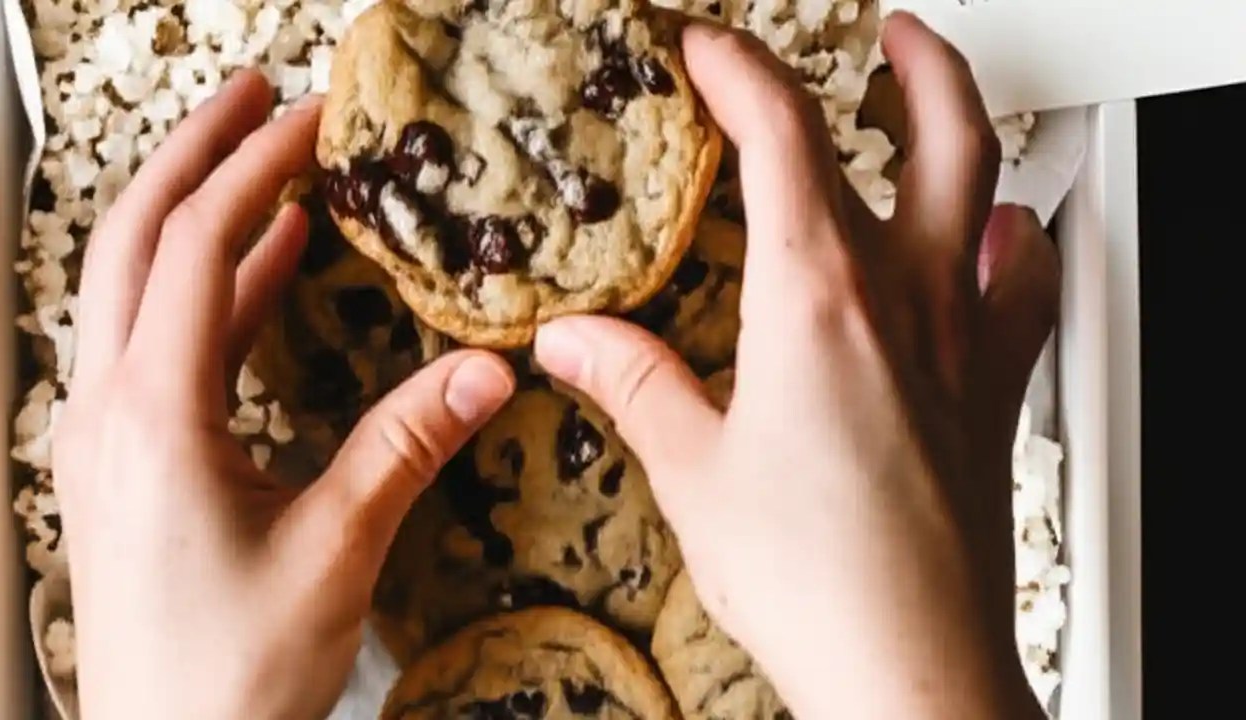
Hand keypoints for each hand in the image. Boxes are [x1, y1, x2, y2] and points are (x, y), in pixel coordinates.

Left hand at [52, 70, 513, 719]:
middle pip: (134, 240)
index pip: (198, 248)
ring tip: (257, 163)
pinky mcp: (127, 461)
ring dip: (194, 214)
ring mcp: (109, 435)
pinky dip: (210, 293)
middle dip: (194, 155)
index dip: (255, 169)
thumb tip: (486, 367)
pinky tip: (263, 274)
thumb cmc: (229, 675)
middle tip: (253, 96)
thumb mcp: (334, 552)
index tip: (312, 119)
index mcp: (152, 418)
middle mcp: (109, 411)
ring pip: (134, 286)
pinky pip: (158, 345)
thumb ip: (406, 445)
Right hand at [534, 14, 1057, 719]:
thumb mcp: (691, 471)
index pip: (783, 134)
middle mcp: (903, 300)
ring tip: (933, 112)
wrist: (911, 666)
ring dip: (963, 130)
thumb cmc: (812, 577)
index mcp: (816, 298)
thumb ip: (634, 385)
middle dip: (907, 60)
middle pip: (932, 130)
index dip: (739, 71)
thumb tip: (575, 340)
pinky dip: (1015, 246)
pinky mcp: (989, 394)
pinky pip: (1025, 292)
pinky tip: (1000, 243)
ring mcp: (962, 342)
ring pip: (989, 192)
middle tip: (882, 30)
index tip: (703, 48)